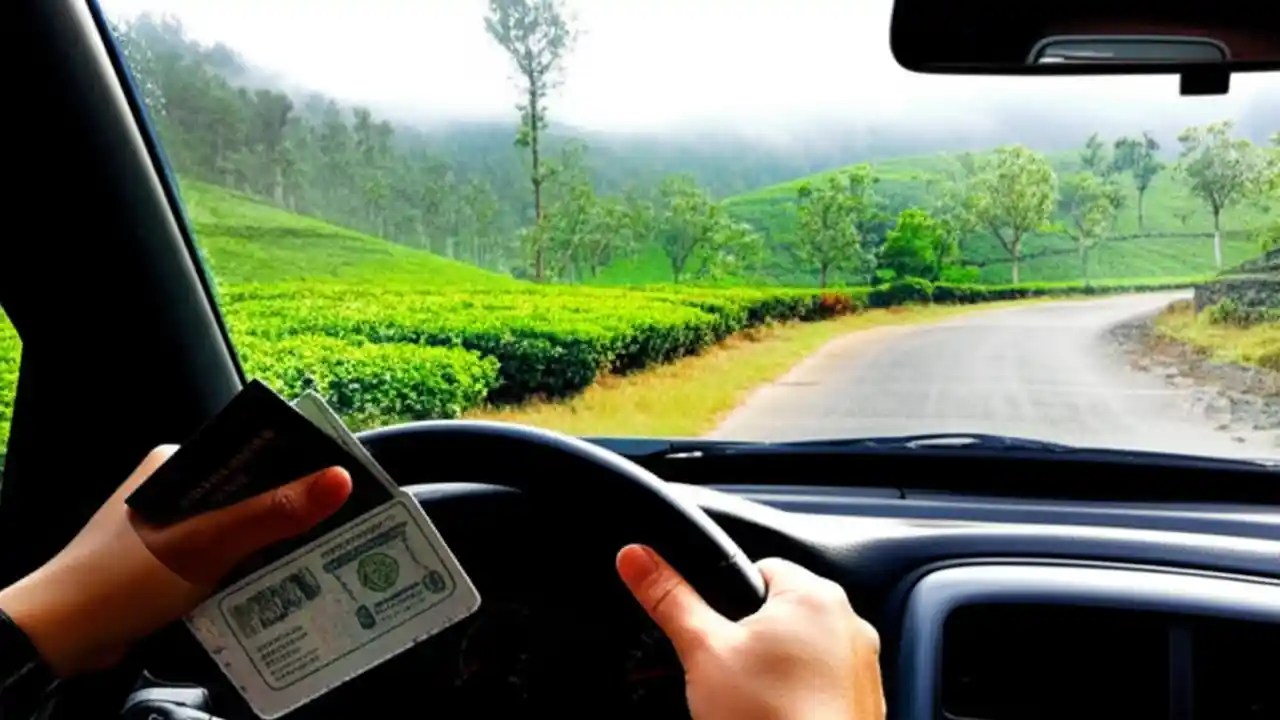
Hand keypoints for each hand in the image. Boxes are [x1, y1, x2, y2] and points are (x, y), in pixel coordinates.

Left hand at [0, 445, 351, 675]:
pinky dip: (247, 570)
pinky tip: (276, 584)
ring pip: (239, 527)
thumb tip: (340, 478)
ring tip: (320, 555)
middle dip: (291, 509)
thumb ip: (272, 512)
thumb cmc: (124, 581)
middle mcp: (176, 488)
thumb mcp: (207, 543)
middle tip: (342, 525)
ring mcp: (172, 528)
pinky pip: (224, 558)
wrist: (59, 639)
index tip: (343, 481)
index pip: (251, 449)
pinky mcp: (171, 564)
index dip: (299, 462)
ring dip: (271, 544)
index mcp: (176, 464)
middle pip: (250, 491)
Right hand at [616, 545, 884, 719]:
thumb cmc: (768, 718)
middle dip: (755, 637)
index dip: (729, 600)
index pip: (760, 569)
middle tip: (732, 672)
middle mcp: (850, 622)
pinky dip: (804, 694)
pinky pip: (826, 683)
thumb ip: (669, 598)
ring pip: (806, 649)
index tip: (719, 633)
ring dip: (781, 666)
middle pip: (783, 611)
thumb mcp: (703, 650)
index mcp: (813, 595)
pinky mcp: (865, 701)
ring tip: (756, 699)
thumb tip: (636, 557)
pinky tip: (780, 715)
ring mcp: (863, 665)